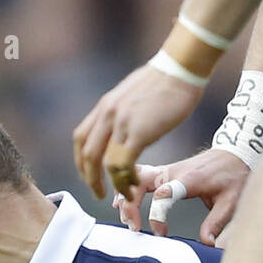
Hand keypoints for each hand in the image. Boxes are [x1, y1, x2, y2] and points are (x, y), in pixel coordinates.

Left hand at [73, 64, 204, 200]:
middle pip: (87, 154)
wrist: (181, 68)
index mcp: (105, 106)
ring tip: (126, 194)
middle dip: (90, 179)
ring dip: (113, 184)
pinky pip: (122, 164)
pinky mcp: (138, 132)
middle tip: (100, 194)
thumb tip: (127, 126)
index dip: (82, 162)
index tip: (90, 176)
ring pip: (104, 163)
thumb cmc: (167, 82)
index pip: (81, 138)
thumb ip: (124, 113)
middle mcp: (108, 114)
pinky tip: (136, 185)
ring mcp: (121, 122)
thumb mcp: (135, 96)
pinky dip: (126, 180)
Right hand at [113, 149, 250, 244]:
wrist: (235, 153)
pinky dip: (128, 187)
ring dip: (127, 198)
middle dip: (131, 206)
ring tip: (127, 220)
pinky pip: (139, 176)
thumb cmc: (233, 175)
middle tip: (135, 228)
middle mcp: (173, 172)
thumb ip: (216, 223)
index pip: (163, 195)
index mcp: (189, 179)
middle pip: (140, 184)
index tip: (161, 234)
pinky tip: (121, 201)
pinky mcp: (164, 172)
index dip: (157, 216)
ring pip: (135, 179)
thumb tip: (207, 244)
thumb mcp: (230, 202)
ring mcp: (166, 170)